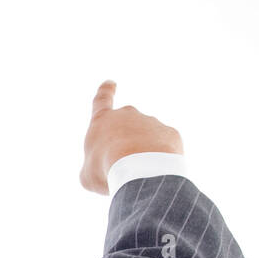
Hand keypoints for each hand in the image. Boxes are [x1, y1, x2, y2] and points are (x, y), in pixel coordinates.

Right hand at [80, 80, 183, 194]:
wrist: (139, 170)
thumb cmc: (107, 169)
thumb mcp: (88, 174)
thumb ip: (95, 168)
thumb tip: (106, 170)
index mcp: (103, 121)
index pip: (102, 100)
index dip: (106, 91)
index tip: (110, 83)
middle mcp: (128, 115)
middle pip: (127, 125)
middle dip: (127, 141)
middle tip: (124, 164)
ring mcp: (151, 122)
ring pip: (148, 139)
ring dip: (145, 154)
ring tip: (141, 173)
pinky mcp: (170, 134)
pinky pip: (165, 147)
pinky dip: (162, 159)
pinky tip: (157, 171)